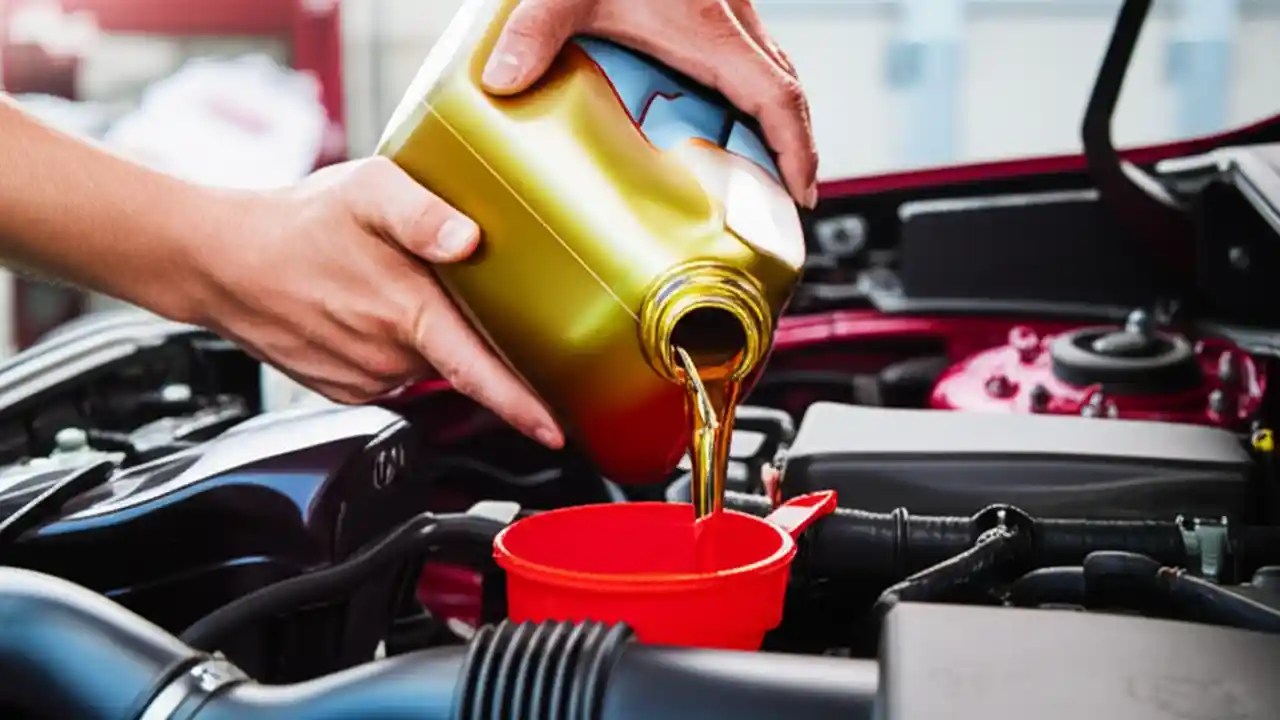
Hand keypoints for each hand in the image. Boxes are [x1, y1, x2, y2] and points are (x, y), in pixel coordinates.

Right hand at [190, 157, 563, 448]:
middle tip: (455, 292)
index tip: (556, 432)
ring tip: (397, 291)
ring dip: (431, 336)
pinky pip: (395, 372)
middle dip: (479, 337)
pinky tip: (372, 310)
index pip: (479, 372)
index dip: (522, 406)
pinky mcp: (347, 388)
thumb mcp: (366, 189)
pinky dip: (399, 346)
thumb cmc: (295, 223)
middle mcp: (389, 357)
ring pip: (428, 365)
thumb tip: (469, 240)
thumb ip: (424, 211)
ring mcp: (367, 379)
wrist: (221, 261)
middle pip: (462, 360)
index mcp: (406, 313)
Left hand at [482, 0, 819, 207]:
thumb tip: (503, 81)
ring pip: (771, 72)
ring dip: (775, 121)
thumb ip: (535, 30)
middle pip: (786, 92)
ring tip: (763, 166)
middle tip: (787, 196)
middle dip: (795, 148)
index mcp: (709, 29)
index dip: (798, 151)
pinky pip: (749, 57)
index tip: (802, 194)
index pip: (777, 98)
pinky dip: (751, 93)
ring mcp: (725, 10)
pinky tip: (721, 112)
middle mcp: (730, 20)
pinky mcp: (709, 3)